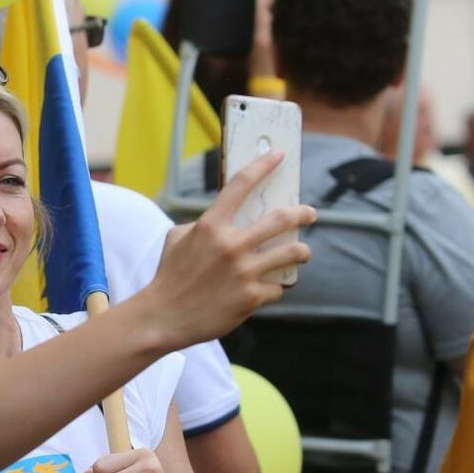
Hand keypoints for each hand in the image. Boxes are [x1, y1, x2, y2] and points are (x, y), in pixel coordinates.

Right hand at [139, 151, 316, 346]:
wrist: (163, 317)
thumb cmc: (169, 276)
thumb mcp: (176, 239)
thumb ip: (201, 224)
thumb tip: (224, 218)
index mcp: (210, 226)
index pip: (240, 185)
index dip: (262, 166)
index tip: (278, 155)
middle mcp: (230, 245)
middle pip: (280, 219)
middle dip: (302, 213)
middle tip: (310, 212)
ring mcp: (243, 272)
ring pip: (291, 254)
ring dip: (301, 251)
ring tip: (302, 252)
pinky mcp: (250, 298)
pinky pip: (277, 287)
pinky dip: (276, 287)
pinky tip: (271, 288)